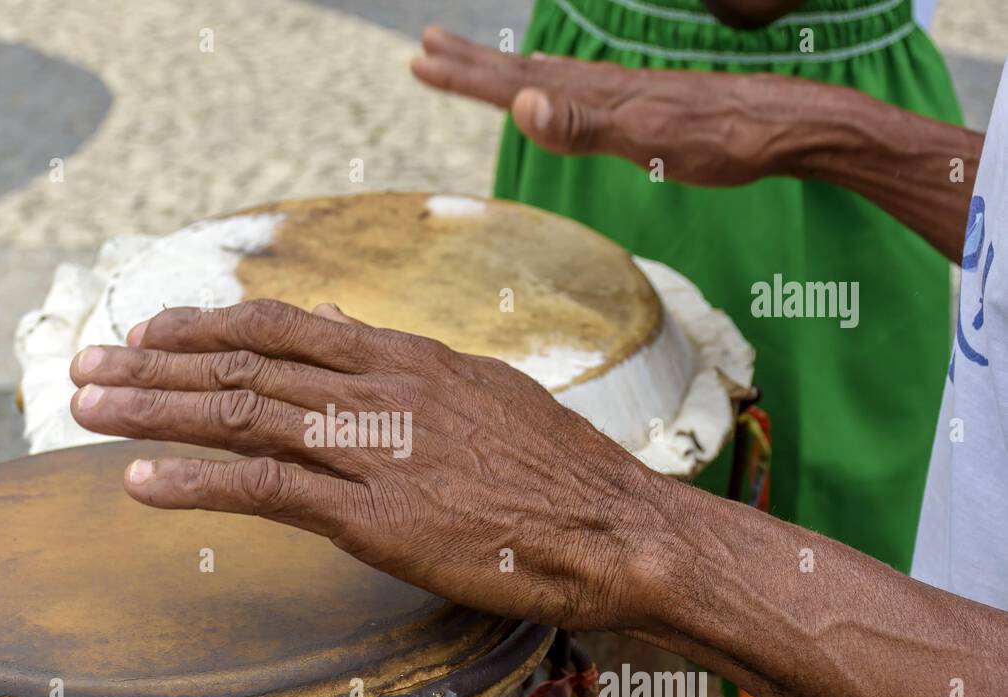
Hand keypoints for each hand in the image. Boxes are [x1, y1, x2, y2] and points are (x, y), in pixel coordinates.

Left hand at [69, 300, 670, 630]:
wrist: (615, 526)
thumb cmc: (556, 466)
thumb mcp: (480, 387)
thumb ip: (400, 357)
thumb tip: (336, 319)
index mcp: (406, 358)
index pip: (285, 325)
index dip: (207, 324)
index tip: (151, 329)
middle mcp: (381, 390)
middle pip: (245, 364)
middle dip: (155, 363)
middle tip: (87, 363)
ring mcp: (376, 451)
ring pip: (244, 416)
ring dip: (155, 411)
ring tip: (85, 407)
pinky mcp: (378, 518)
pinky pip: (270, 491)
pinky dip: (198, 483)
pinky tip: (142, 482)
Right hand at [411, 25, 831, 185]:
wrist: (787, 127)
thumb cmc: (722, 140)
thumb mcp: (648, 141)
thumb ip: (582, 127)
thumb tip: (521, 107)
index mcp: (594, 95)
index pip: (513, 83)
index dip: (466, 76)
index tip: (421, 60)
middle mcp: (602, 87)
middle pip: (521, 72)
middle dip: (471, 62)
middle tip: (426, 45)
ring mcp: (622, 93)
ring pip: (547, 77)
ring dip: (504, 70)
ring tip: (471, 60)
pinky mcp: (643, 104)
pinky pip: (576, 90)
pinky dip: (547, 85)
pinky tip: (550, 90)